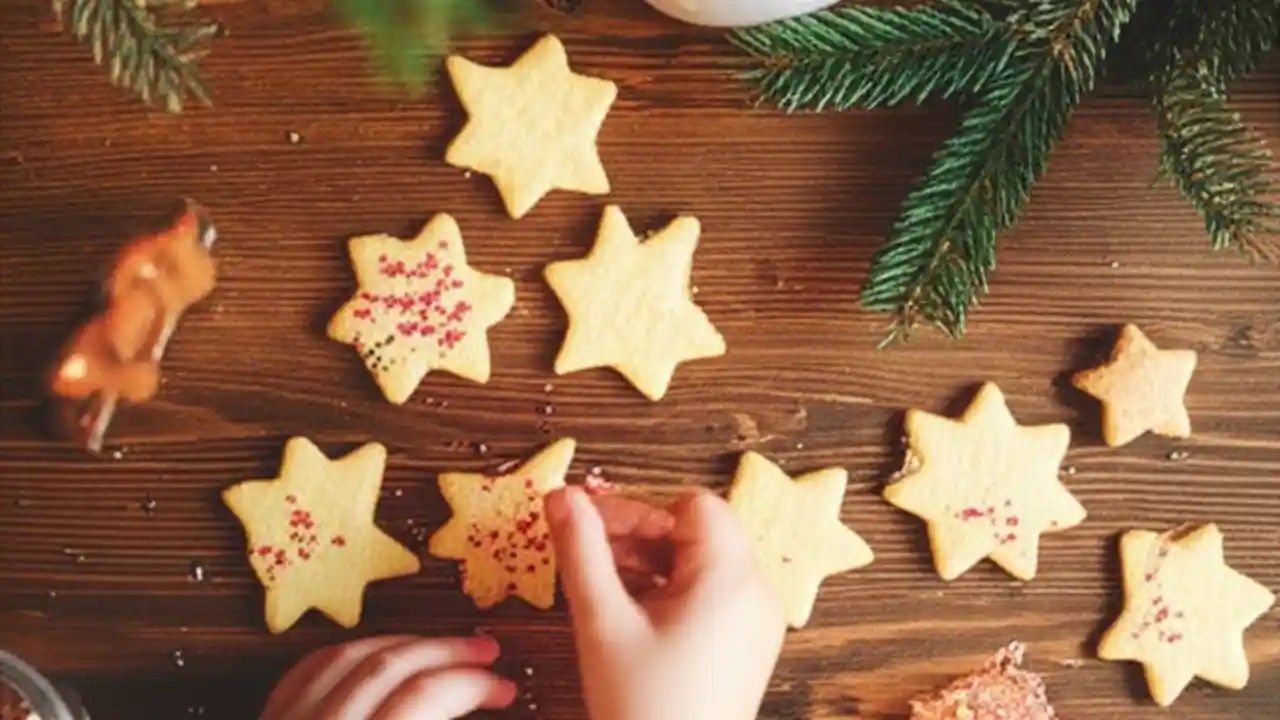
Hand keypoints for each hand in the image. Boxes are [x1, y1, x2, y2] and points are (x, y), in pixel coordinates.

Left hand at [260, 635, 515, 719]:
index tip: (502, 688)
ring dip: (401, 644)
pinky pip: (303, 672)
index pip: (424, 697)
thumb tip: (466, 706)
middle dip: (446, 651)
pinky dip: (346, 654)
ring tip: (438, 647)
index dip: (472, 684)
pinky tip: (373, 655)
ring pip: (344, 657)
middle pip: (387, 665)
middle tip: (485, 652)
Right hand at [545, 486, 785, 719]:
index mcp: (730, 578)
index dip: (638, 510)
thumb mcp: (602, 621)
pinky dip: (670, 594)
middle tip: (589, 558)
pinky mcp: (746, 646)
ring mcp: (755, 622)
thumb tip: (560, 495)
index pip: (693, 506)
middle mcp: (755, 594)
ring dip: (650, 565)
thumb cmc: (642, 708)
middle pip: (697, 533)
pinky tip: (630, 617)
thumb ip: (580, 550)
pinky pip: (709, 597)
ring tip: (604, 592)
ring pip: (700, 565)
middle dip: (639, 537)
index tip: (592, 528)